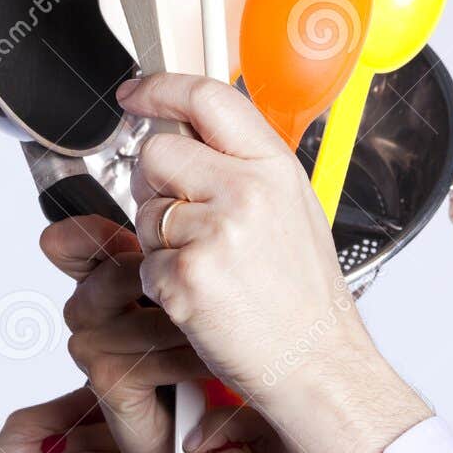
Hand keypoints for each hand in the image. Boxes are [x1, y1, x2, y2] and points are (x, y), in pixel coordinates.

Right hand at [40, 214, 210, 452]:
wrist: (184, 433)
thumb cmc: (186, 358)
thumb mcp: (182, 296)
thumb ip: (172, 255)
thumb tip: (183, 211)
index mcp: (94, 279)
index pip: (70, 242)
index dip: (85, 234)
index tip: (128, 237)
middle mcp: (83, 309)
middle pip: (123, 271)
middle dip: (178, 282)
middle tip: (219, 290)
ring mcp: (91, 345)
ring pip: (152, 313)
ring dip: (201, 323)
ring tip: (232, 330)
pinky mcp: (108, 380)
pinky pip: (161, 355)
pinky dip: (200, 358)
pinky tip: (222, 361)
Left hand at [117, 73, 430, 452]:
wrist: (317, 363)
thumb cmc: (302, 296)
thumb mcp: (289, 208)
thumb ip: (241, 165)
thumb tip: (183, 132)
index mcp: (274, 166)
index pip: (206, 97)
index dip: (160, 88)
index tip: (134, 94)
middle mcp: (246, 190)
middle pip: (157, 152)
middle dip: (156, 185)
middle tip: (188, 222)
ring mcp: (214, 233)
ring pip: (144, 212)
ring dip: (161, 241)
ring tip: (211, 269)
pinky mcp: (186, 277)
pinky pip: (142, 264)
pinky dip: (162, 284)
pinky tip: (203, 299)